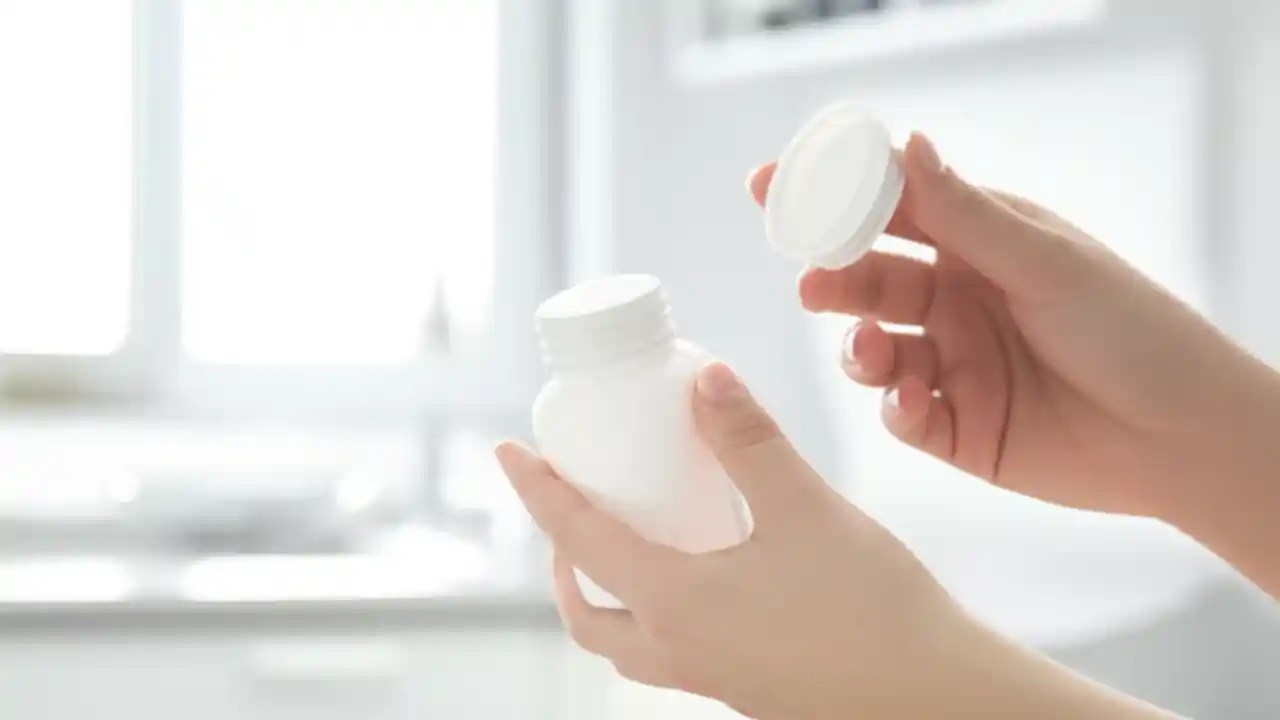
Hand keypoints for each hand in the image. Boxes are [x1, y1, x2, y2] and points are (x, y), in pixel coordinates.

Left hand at [497, 363, 1171, 718]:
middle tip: (572, 506)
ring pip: (626, 644)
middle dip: (562, 558)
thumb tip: (704, 378)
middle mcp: (680, 652)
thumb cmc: (874, 611)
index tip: (509, 452)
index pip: (577, 539)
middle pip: (586, 614)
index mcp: (676, 606)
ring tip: (628, 541)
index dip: (537, 490)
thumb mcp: (806, 508)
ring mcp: (712, 678)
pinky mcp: (746, 687)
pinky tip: (704, 574)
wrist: (940, 698)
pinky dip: (656, 613)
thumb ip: (751, 441)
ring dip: (605, 593)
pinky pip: (671, 653)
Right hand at [750, 133, 1279, 520]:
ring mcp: (952, 363)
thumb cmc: (1129, 329)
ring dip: (860, 348)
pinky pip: (900, 414)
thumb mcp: (1043, 262)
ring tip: (873, 352)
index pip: (889, 207)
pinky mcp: (954, 426)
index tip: (768, 186)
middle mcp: (956, 299)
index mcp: (978, 244)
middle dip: (833, 279)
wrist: (1179, 435)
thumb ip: (964, 213)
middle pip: (868, 280)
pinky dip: (896, 407)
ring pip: (872, 350)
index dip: (828, 195)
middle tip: (812, 285)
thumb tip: (903, 143)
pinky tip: (913, 404)